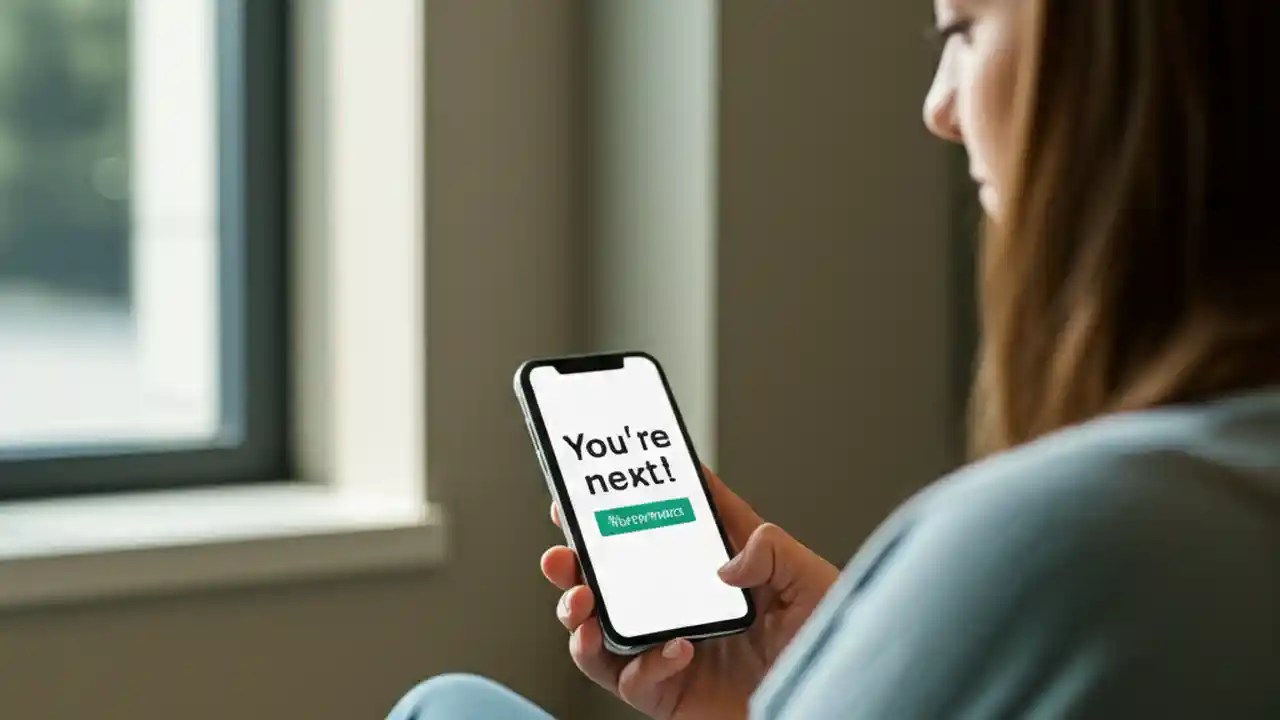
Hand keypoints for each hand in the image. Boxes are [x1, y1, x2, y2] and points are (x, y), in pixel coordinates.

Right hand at [540, 468, 838, 718]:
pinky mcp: (667, 694)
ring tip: (582, 602)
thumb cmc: (830, 652)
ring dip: (577, 613)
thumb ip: (773, 550)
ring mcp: (670, 650)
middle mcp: (685, 607)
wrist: (831, 713)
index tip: (608, 476)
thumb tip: (722, 562)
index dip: (640, 496)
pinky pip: (630, 680)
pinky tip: (674, 651)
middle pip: (614, 575)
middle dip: (576, 559)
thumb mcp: (813, 583)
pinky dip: (643, 665)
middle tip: (565, 549)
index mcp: (718, 570)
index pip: (673, 523)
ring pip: (600, 628)